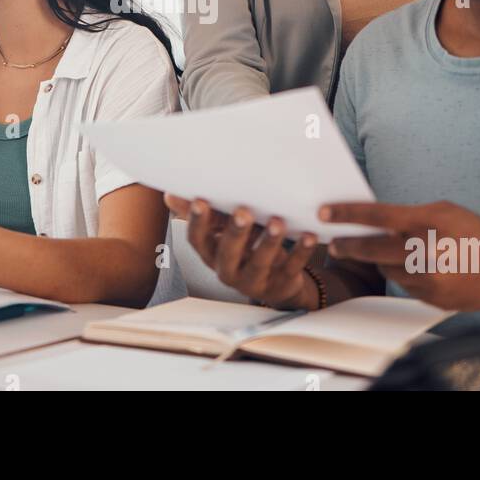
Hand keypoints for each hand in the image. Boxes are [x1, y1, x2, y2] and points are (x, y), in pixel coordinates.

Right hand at [164, 193, 317, 309]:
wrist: (278, 283)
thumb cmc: (246, 249)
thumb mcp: (223, 232)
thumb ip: (205, 215)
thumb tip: (170, 196)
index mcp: (212, 255)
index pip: (199, 240)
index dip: (198, 223)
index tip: (201, 201)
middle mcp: (229, 271)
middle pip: (228, 254)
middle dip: (235, 233)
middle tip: (243, 211)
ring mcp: (256, 281)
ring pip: (260, 264)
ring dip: (268, 243)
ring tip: (277, 222)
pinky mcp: (282, 284)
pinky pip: (291, 268)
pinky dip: (301, 252)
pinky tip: (309, 236)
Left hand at [320, 200, 479, 316]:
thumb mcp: (446, 212)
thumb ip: (412, 215)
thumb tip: (379, 220)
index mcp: (427, 223)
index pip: (377, 215)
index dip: (347, 214)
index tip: (325, 213)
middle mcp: (424, 251)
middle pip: (370, 248)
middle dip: (347, 246)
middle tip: (333, 244)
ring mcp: (426, 278)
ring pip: (385, 268)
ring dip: (382, 260)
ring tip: (403, 253)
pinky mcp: (428, 297)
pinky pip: (402, 283)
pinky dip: (404, 274)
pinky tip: (423, 269)